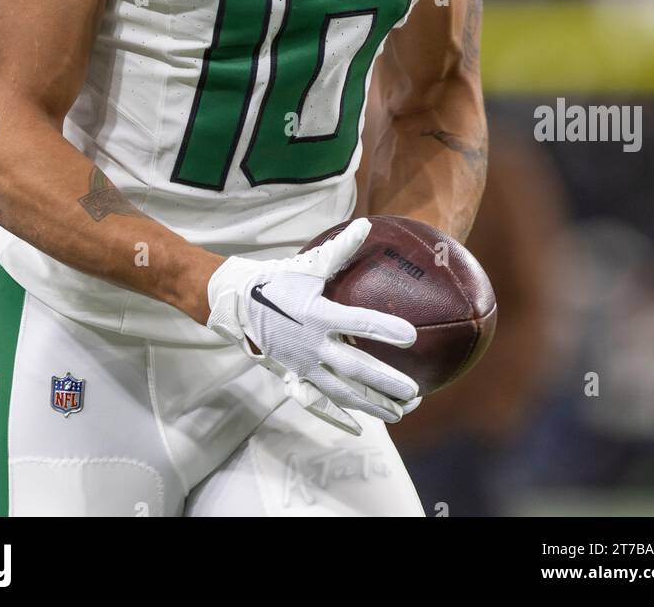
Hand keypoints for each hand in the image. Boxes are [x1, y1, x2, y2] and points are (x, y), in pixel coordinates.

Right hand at [206, 218, 420, 434]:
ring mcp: (303, 365)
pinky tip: (358, 428)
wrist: (238, 304)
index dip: (384, 329)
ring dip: (372, 404)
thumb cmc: (278, 281)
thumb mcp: (309, 265)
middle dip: (386, 382)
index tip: (410, 336)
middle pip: (355, 368)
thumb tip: (365, 225)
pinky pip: (317, 403)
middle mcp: (312, 345)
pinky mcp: (294, 376)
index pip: (358, 322)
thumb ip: (340, 249)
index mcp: (318, 314)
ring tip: (400, 412)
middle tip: (414, 392)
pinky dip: (337, 417)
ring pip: (342, 392)